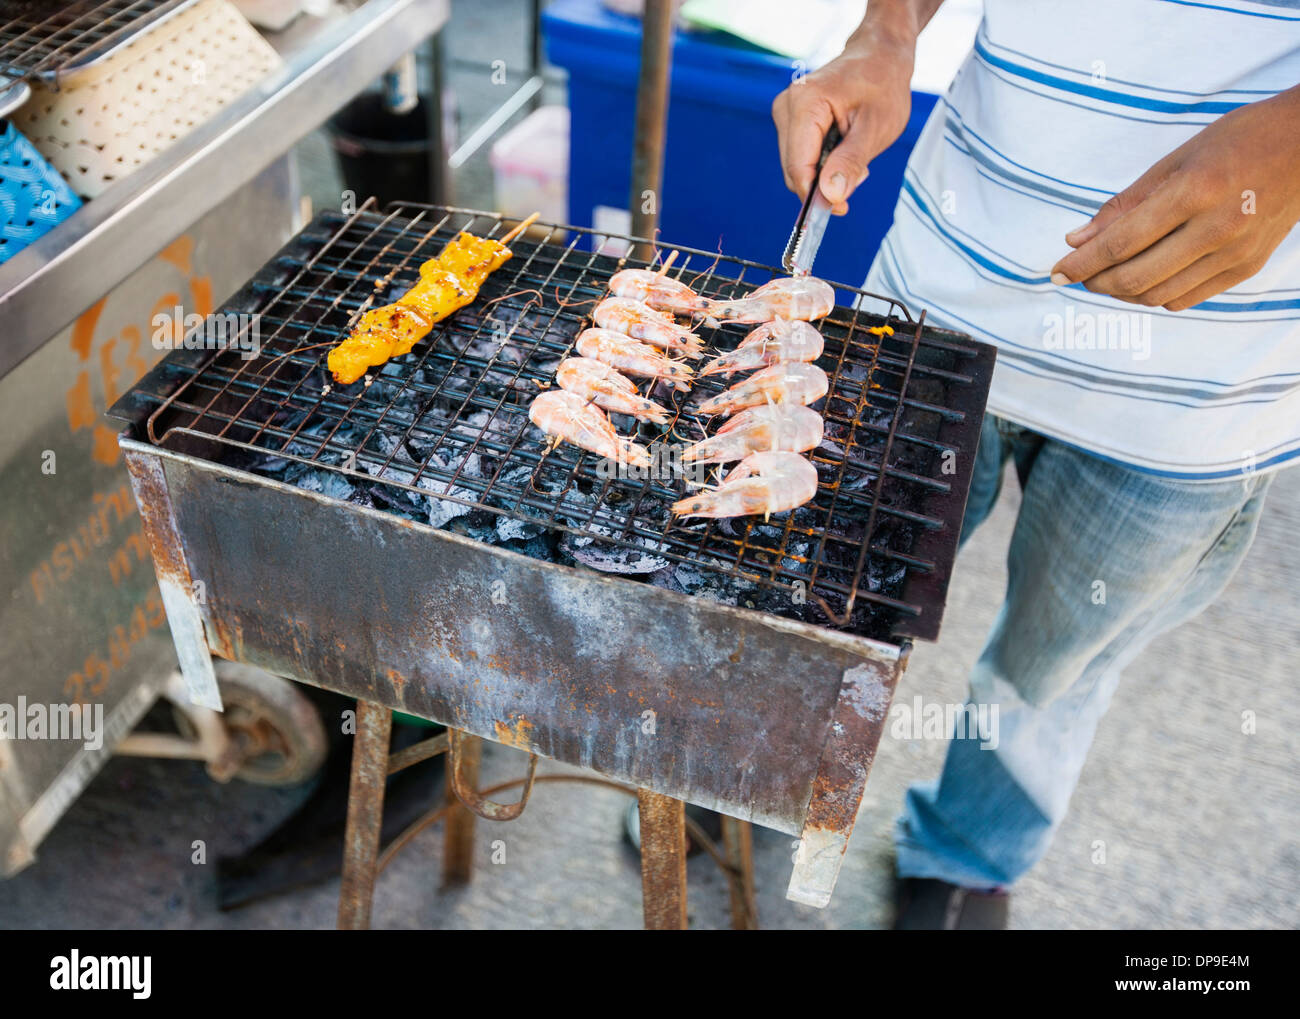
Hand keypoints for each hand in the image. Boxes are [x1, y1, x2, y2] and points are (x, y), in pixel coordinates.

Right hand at [772, 22, 916, 214]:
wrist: (879, 55)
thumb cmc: (883, 85)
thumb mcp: (876, 128)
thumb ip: (850, 163)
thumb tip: (830, 196)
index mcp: (805, 104)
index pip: (798, 167)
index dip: (816, 195)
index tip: (842, 209)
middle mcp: (786, 106)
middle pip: (793, 169)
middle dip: (824, 183)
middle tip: (861, 173)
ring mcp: (785, 112)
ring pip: (795, 166)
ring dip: (824, 173)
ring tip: (855, 154)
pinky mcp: (789, 118)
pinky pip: (799, 155)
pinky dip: (822, 162)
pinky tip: (843, 148)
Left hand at [1050, 87, 1299, 310]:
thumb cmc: (1239, 140)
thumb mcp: (1177, 159)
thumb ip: (1125, 204)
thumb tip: (1076, 240)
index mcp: (1195, 192)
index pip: (1121, 243)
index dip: (1081, 264)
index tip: (1056, 272)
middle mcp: (1217, 228)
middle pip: (1135, 278)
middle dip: (1096, 282)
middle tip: (1079, 274)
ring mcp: (1235, 253)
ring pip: (1158, 294)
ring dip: (1122, 291)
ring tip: (1108, 275)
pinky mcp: (1246, 268)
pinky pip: (1185, 298)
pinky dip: (1155, 293)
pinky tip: (1145, 275)